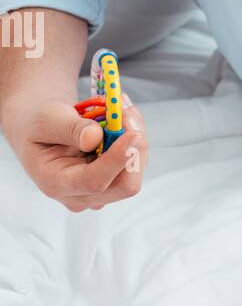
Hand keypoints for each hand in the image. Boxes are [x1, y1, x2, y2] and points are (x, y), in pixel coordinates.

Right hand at [4, 93, 148, 211]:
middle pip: (124, 184)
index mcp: (56, 183)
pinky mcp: (115, 182)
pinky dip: (135, 139)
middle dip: (134, 148)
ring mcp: (100, 193)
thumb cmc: (41, 128)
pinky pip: (135, 164)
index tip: (134, 134)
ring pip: (134, 172)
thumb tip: (95, 137)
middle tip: (128, 113)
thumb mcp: (46, 119)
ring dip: (136, 138)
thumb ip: (69, 128)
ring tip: (121, 109)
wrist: (44, 134)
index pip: (94, 182)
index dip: (117, 160)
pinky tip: (122, 119)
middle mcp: (81, 196)